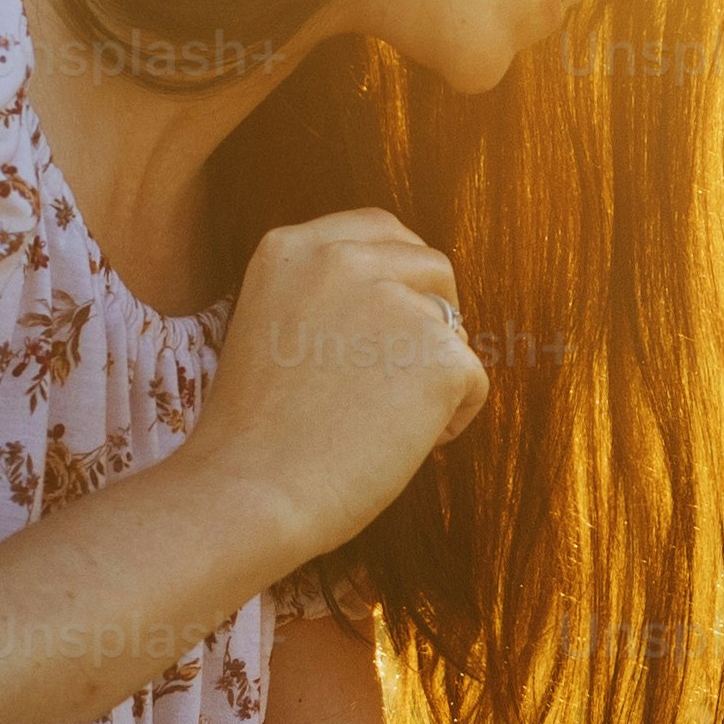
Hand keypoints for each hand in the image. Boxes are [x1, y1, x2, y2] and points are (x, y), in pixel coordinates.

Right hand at [176, 208, 488, 557]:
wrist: (249, 493)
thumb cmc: (255, 438)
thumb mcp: (272, 330)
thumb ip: (325, 299)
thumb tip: (398, 303)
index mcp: (293, 248)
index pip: (379, 230)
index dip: (399, 276)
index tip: (393, 320)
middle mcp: (344, 258)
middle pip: (431, 266)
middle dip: (432, 317)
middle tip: (398, 380)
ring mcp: (396, 301)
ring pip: (454, 327)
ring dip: (434, 372)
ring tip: (379, 424)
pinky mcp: (441, 354)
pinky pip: (474, 380)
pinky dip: (452, 419)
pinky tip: (395, 446)